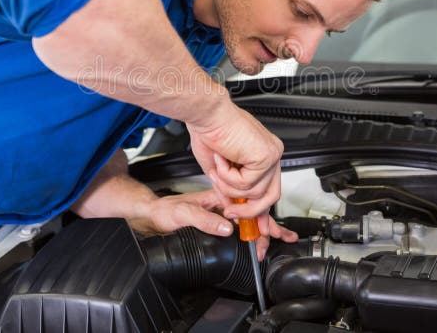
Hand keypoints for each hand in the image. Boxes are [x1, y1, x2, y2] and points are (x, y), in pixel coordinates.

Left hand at [130, 189, 297, 259]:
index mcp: (218, 199)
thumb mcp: (182, 214)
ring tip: (279, 236)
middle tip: (286, 237)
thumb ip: (204, 220)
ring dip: (263, 228)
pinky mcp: (213, 220)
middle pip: (252, 214)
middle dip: (270, 226)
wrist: (149, 215)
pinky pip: (236, 224)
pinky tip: (255, 235)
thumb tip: (227, 228)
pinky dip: (249, 230)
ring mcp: (218, 212)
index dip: (261, 224)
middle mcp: (221, 204)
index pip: (246, 210)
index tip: (270, 235)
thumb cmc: (163, 211)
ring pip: (247, 219)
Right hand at [186, 101, 283, 218]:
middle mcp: (270, 154)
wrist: (207, 114)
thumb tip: (231, 208)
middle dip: (249, 210)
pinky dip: (228, 177)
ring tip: (217, 169)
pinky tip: (222, 160)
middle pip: (271, 196)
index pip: (268, 188)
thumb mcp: (218, 170)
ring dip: (229, 187)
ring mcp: (271, 155)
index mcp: (262, 154)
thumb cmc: (209, 130)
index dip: (262, 210)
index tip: (259, 226)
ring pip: (255, 193)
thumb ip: (228, 190)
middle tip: (231, 213)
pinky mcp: (266, 156)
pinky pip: (247, 185)